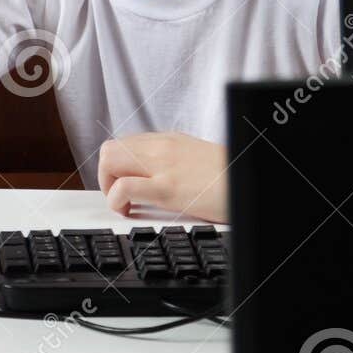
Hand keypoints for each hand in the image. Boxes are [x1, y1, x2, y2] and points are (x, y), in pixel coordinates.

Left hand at [98, 133, 228, 223]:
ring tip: (123, 204)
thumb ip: (174, 160)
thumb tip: (158, 173)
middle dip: (105, 175)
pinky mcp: (167, 188)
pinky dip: (116, 200)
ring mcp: (162, 165)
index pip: (124, 144)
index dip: (116, 167)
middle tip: (118, 196)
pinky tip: (129, 211)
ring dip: (107, 185)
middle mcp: (161, 147)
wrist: (247, 176)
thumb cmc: (228, 175)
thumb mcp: (196, 158)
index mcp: (168, 141)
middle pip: (109, 149)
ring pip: (109, 161)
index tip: (122, 184)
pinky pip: (124, 187)